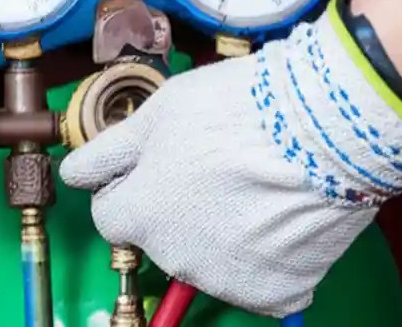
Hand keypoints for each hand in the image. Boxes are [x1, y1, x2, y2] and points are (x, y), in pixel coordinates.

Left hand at [59, 3, 401, 316]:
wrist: (326, 127)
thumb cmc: (242, 109)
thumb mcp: (158, 111)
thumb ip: (109, 150)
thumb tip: (75, 170)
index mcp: (140, 214)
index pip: (109, 214)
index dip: (130, 185)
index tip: (157, 165)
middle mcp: (176, 257)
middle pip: (161, 236)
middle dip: (178, 206)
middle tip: (216, 165)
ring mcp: (227, 279)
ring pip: (208, 257)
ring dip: (221, 231)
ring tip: (254, 183)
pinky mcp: (276, 293)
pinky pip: (258, 279)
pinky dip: (266, 256)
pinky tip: (278, 214)